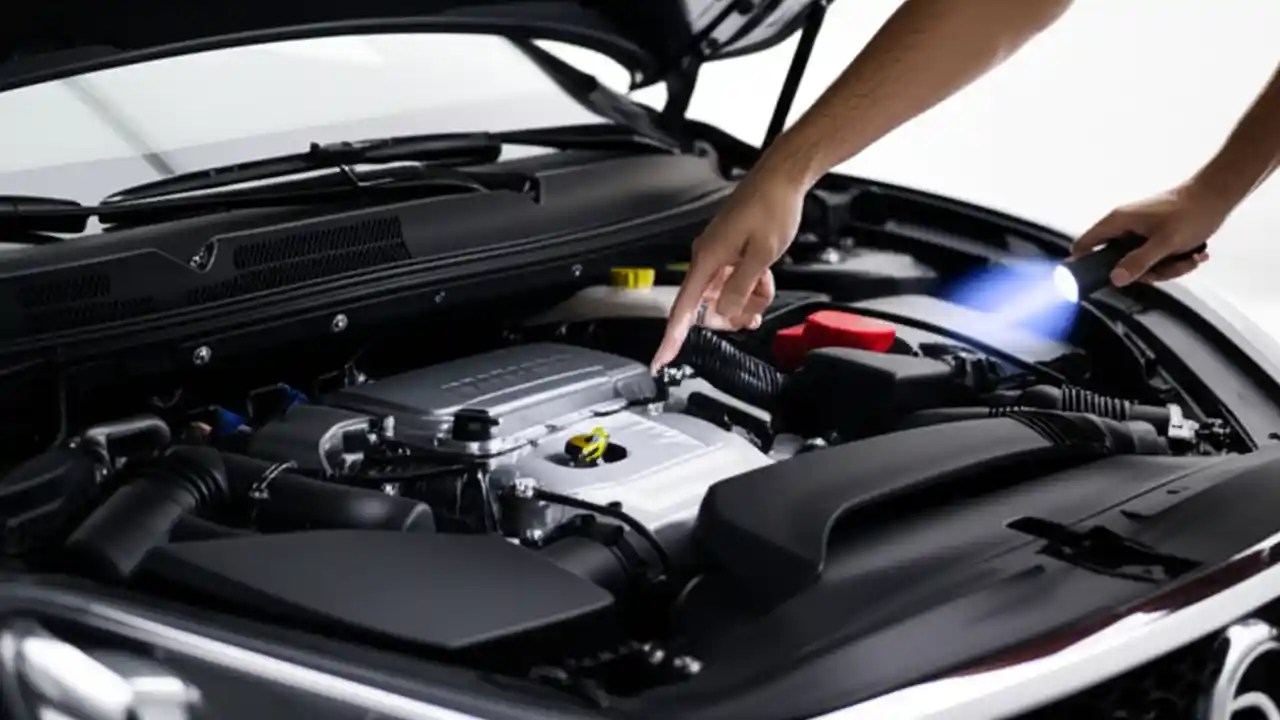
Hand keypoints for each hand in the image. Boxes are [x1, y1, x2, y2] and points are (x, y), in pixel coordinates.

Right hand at [651, 166, 804, 371]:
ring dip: (748, 297)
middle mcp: (706, 258)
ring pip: (726, 296)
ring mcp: (717, 256)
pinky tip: (763, 273)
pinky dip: (750, 284)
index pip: (683, 309)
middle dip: (734, 312)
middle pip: (709, 307)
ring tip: (766, 279)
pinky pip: (733, 281)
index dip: (671, 339)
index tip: (661, 361)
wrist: (782, 179)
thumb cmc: (771, 207)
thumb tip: (723, 313)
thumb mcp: (761, 255)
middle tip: (757, 304)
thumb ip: (740, 288)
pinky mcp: (728, 253)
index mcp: (707, 258)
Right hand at [1072, 182, 1231, 286]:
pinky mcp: (1153, 236)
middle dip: (1146, 272)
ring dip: (1166, 268)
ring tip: (1188, 257)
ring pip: (1141, 264)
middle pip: (1118, 263)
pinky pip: (1154, 258)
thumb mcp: (1165, 242)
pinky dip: (1173, 261)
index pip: (1084, 245)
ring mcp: (1139, 232)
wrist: (1218, 195)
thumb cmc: (1190, 213)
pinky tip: (1192, 254)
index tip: (1097, 281)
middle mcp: (1124, 227)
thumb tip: (1115, 279)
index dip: (1084, 264)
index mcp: (1117, 222)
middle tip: (1167, 267)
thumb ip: (1138, 262)